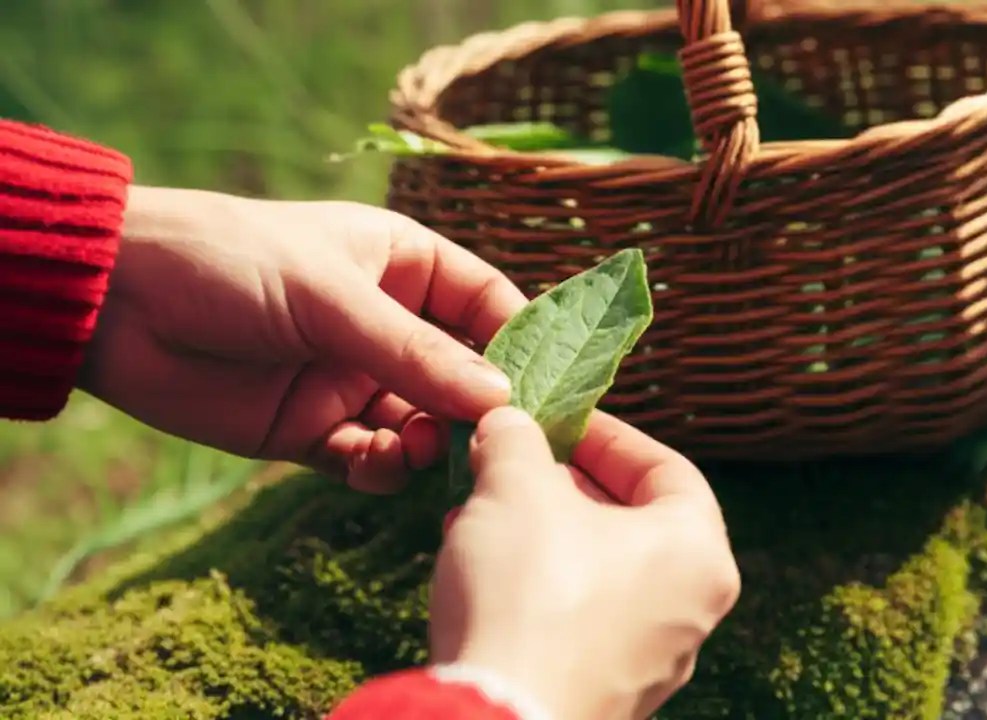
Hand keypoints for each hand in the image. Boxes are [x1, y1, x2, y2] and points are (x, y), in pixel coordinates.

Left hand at [81, 185, 527, 491]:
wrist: (116, 303)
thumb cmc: (231, 261)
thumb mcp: (332, 297)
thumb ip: (415, 353)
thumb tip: (501, 401)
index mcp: (403, 266)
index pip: (488, 305)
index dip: (523, 345)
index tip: (553, 391)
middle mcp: (387, 325)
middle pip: (464, 375)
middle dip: (482, 411)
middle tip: (501, 447)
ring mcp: (352, 379)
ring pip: (423, 424)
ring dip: (432, 444)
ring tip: (423, 451)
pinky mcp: (313, 429)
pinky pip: (370, 458)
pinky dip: (381, 470)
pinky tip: (373, 466)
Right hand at [428, 406, 740, 719]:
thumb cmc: (528, 593)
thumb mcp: (516, 488)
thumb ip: (517, 440)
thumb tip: (508, 423)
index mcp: (699, 553)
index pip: (666, 468)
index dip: (605, 434)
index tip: (553, 421)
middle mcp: (690, 610)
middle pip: (631, 521)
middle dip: (561, 484)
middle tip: (510, 462)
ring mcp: (652, 662)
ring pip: (598, 571)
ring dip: (540, 532)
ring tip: (481, 510)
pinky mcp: (605, 695)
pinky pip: (576, 621)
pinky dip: (535, 586)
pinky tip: (481, 570)